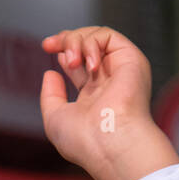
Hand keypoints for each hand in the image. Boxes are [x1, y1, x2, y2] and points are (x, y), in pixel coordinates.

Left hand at [40, 26, 178, 179]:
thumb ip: (50, 96)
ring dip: (76, 41)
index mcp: (94, 98)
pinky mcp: (131, 60)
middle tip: (51, 46)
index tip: (47, 46)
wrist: (108, 144)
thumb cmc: (85, 142)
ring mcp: (121, 71)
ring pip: (95, 37)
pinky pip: (107, 35)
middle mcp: (109, 83)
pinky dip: (91, 42)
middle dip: (66, 39)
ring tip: (73, 62)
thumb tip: (51, 73)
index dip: (63, 49)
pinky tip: (89, 64)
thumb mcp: (55, 120)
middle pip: (86, 45)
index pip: (79, 63)